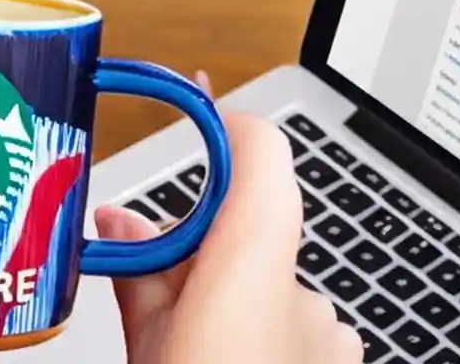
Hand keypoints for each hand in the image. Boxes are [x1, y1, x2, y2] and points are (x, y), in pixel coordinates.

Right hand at [95, 87, 363, 363]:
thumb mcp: (145, 344)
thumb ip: (136, 272)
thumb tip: (119, 223)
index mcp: (250, 269)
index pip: (260, 149)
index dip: (226, 127)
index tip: (197, 120)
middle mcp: (303, 292)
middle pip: (251, 225)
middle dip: (204, 244)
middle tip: (158, 287)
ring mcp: (329, 328)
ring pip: (270, 279)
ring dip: (234, 295)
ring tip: (193, 342)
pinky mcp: (340, 357)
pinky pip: (297, 320)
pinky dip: (265, 329)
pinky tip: (235, 357)